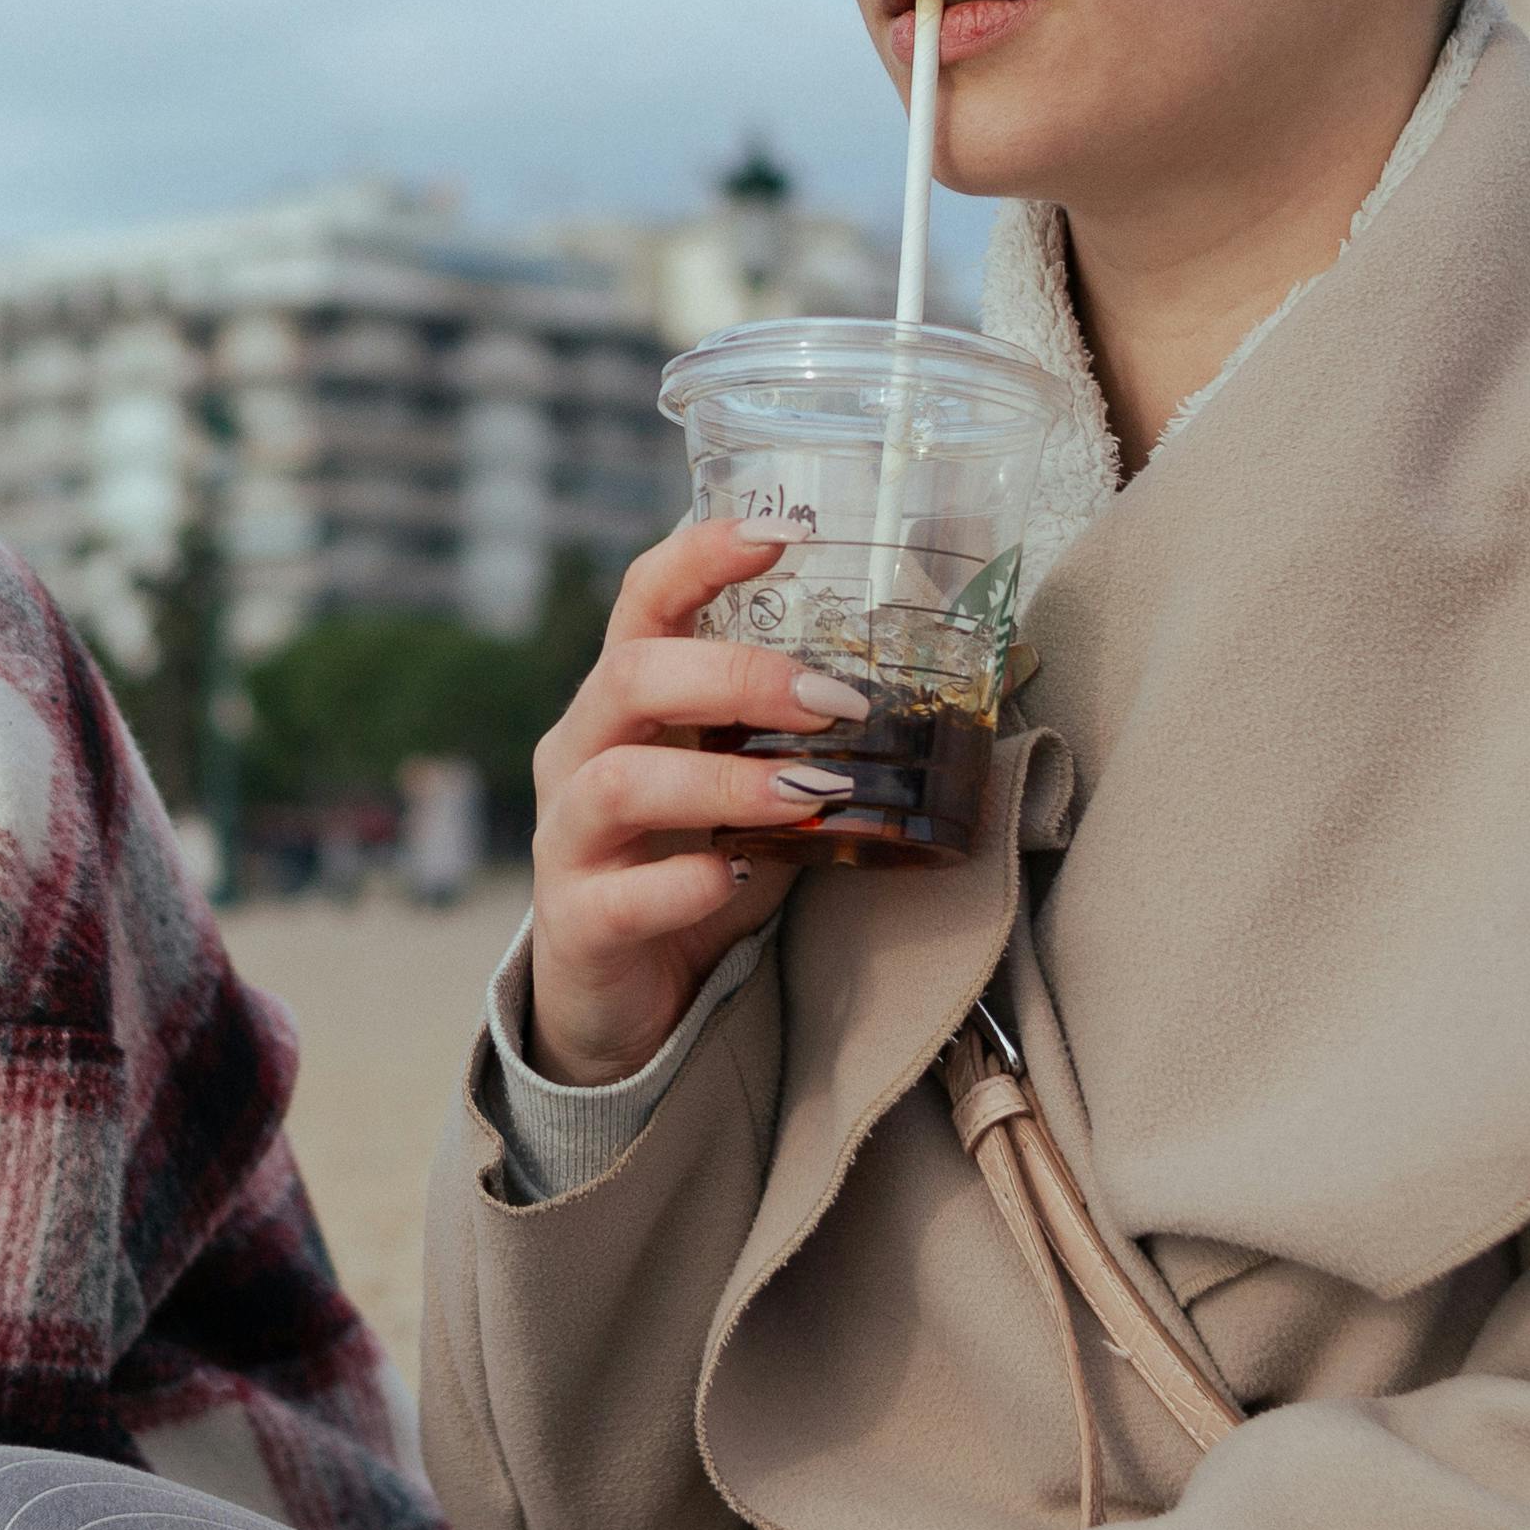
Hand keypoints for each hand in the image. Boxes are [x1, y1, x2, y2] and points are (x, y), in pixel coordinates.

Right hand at [519, 518, 876, 1088]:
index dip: (702, 555)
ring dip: (725, 781)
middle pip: (631, 675)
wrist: (629, 996)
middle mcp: (581, 752)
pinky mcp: (576, 924)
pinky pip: (619, 896)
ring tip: (813, 791)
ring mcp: (569, 838)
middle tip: (837, 701)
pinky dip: (682, 884)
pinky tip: (732, 879)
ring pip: (619, 781)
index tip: (787, 534)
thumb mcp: (755, 785)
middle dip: (739, 676)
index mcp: (625, 701)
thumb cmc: (700, 864)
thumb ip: (810, 736)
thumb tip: (960, 681)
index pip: (644, 599)